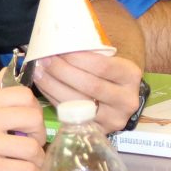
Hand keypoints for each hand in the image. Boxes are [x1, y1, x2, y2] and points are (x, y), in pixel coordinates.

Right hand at [0, 82, 46, 170]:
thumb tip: (6, 72)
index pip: (23, 94)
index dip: (33, 110)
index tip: (29, 126)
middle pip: (33, 117)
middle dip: (40, 135)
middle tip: (32, 146)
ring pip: (32, 148)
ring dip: (37, 161)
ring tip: (30, 167)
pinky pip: (25, 170)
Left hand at [30, 50, 144, 135]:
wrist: (122, 100)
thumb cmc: (110, 74)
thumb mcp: (111, 60)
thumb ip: (93, 52)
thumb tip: (60, 39)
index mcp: (131, 76)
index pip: (103, 66)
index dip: (78, 59)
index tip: (59, 50)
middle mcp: (126, 100)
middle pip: (89, 85)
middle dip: (62, 71)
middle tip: (45, 60)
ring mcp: (113, 119)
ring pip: (78, 102)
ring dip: (53, 85)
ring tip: (39, 71)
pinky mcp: (98, 131)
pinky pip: (70, 114)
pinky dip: (53, 98)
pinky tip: (44, 86)